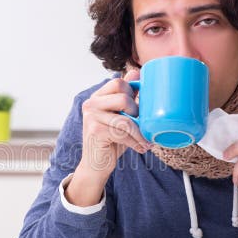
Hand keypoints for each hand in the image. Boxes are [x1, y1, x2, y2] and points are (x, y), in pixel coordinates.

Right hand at [65, 70, 150, 205]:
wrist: (96, 165)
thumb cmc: (111, 141)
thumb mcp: (120, 117)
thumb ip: (126, 97)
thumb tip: (137, 72)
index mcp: (97, 97)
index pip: (118, 82)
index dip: (132, 92)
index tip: (137, 108)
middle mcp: (91, 103)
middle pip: (123, 96)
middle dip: (137, 112)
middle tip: (141, 124)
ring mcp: (92, 117)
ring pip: (125, 118)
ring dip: (140, 132)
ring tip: (146, 141)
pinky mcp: (95, 131)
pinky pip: (123, 133)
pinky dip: (135, 142)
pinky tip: (141, 148)